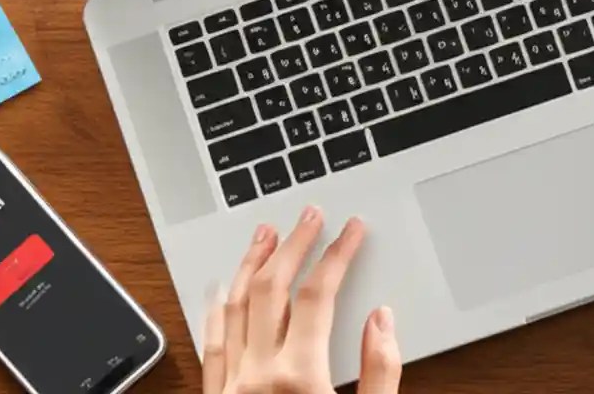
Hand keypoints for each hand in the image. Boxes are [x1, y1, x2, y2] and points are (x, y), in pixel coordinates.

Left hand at [202, 208, 400, 393]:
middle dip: (293, 245)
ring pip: (236, 309)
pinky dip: (217, 313)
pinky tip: (221, 291)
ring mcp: (232, 387)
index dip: (337, 256)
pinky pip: (212, 347)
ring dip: (251, 266)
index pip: (318, 296)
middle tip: (309, 217)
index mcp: (301, 378)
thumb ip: (379, 373)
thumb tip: (381, 321)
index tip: (351, 231)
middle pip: (272, 290)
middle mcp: (259, 375)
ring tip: (265, 236)